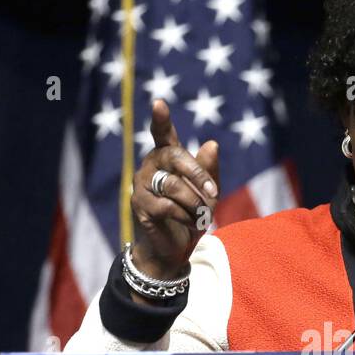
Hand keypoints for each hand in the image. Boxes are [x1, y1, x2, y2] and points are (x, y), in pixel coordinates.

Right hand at [128, 98, 220, 279]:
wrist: (174, 251)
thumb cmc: (190, 217)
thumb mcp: (207, 194)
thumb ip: (209, 171)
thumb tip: (212, 144)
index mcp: (167, 159)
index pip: (163, 134)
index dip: (161, 119)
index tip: (159, 103)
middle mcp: (151, 166)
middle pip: (174, 157)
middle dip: (198, 174)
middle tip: (214, 193)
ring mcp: (141, 185)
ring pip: (173, 186)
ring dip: (195, 203)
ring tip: (201, 215)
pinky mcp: (139, 205)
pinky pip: (168, 206)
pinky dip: (187, 217)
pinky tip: (190, 224)